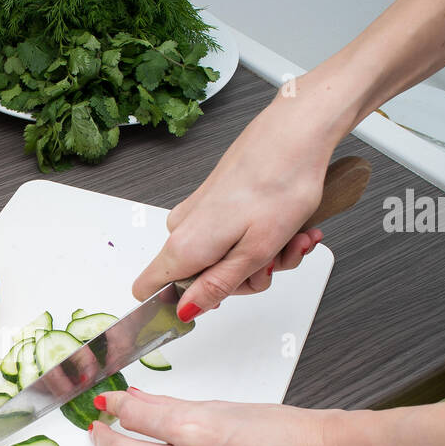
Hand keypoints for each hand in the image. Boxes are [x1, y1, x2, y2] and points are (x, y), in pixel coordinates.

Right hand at [133, 76, 354, 318]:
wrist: (295, 134)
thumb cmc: (279, 185)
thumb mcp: (254, 252)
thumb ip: (217, 286)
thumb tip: (186, 311)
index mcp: (184, 247)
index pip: (148, 290)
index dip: (179, 305)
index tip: (215, 302)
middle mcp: (182, 229)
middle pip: (200, 280)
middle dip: (244, 279)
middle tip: (276, 262)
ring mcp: (198, 213)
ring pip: (223, 258)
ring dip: (263, 257)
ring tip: (293, 239)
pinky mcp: (215, 201)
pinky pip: (233, 236)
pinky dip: (262, 237)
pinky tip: (291, 228)